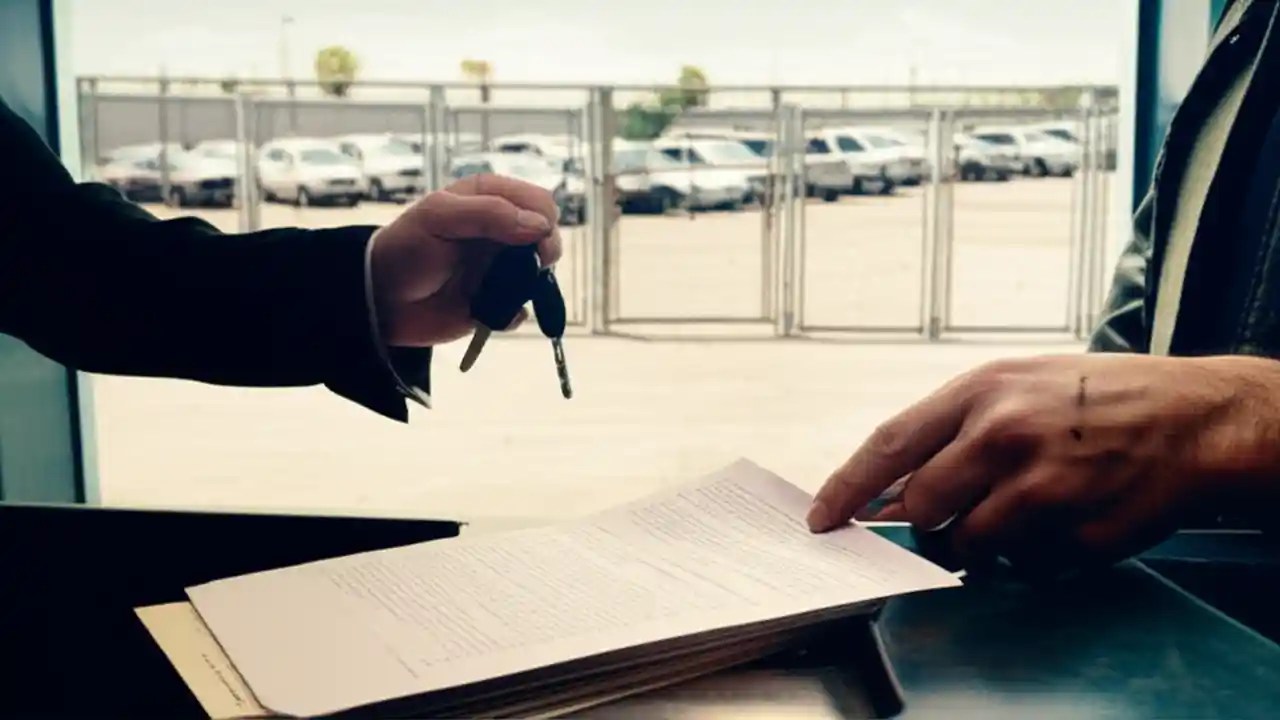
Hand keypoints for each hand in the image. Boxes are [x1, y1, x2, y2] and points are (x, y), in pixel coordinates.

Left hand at [368, 174, 560, 346]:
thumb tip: (540, 225)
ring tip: (504, 290)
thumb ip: (489, 214)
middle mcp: (501, 232)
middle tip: (528, 266)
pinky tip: (494, 311)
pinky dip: (513, 312)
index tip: (533, 241)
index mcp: (490, 199)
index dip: (542, 220)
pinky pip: (521, 308)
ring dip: (530, 284)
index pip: (538, 201)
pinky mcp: (496, 301)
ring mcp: (500, 267)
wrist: (380, 299)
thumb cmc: (405, 248)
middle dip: (544, 253)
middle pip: (547, 237)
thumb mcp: (439, 217)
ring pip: (539, 274)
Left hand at [806, 354, 1279, 571]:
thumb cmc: (1094, 400)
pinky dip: (1028, 555)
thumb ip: (952, 430)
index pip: (889, 445)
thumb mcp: (1017, 385)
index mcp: (982, 391)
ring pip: (965, 543)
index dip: (846, 488)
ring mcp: (1042, 486)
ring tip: (1016, 513)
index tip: (821, 519)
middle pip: (920, 506)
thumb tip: (887, 488)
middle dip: (924, 522)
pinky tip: (1061, 519)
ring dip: (975, 545)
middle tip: (954, 512)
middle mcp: (1004, 434)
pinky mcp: (1074, 531)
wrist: (1195, 418)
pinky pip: (1022, 564)